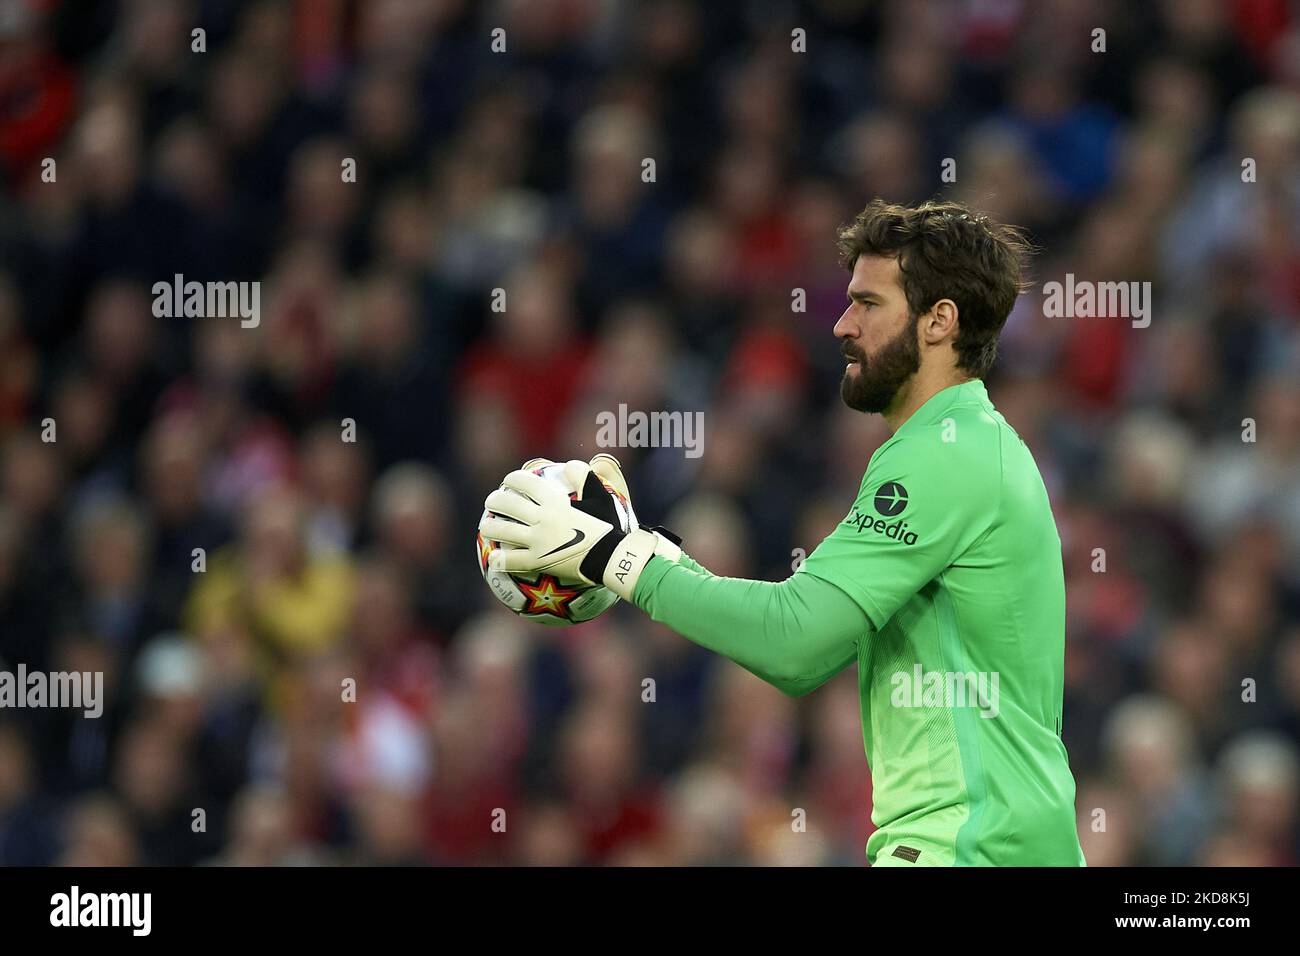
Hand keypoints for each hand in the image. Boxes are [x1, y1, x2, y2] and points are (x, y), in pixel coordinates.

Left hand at [479, 457, 625, 585]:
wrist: (611, 558)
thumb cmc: (607, 526)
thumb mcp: (600, 496)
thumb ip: (585, 476)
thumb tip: (570, 464)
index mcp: (555, 501)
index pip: (526, 484)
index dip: (513, 480)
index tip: (508, 481)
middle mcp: (542, 519)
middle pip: (508, 506)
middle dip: (495, 501)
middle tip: (492, 502)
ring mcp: (538, 542)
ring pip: (504, 532)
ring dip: (491, 527)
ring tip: (486, 526)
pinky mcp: (538, 562)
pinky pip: (513, 560)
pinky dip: (501, 559)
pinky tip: (493, 558)